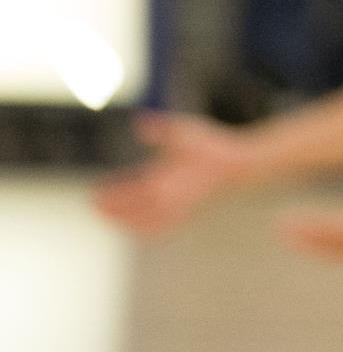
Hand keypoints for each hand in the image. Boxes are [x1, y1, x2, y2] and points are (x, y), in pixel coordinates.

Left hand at [92, 111, 254, 236]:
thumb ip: (158, 128)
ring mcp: (178, 210)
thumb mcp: (184, 131)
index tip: (94, 193)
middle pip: (132, 213)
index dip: (110, 194)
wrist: (239, 167)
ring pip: (144, 225)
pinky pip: (159, 229)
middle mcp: (169, 200)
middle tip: (94, 205)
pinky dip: (143, 230)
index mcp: (165, 181)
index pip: (129, 193)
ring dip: (124, 222)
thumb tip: (138, 122)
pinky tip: (135, 227)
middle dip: (111, 210)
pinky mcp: (185, 215)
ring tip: (109, 216)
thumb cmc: (210, 147)